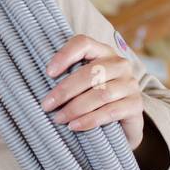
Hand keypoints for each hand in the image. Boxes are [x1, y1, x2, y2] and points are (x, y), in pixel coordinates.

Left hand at [40, 33, 145, 149]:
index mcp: (102, 52)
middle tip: (46, 105)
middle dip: (64, 90)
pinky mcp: (136, 105)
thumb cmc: (92, 100)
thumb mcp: (79, 86)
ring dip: (75, 108)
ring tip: (58, 119)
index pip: (83, 43)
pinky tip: (74, 126)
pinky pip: (111, 112)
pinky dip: (90, 120)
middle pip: (90, 72)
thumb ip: (64, 78)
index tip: (48, 73)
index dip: (64, 55)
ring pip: (100, 94)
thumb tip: (33, 82)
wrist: (121, 125)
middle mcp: (119, 64)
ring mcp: (130, 84)